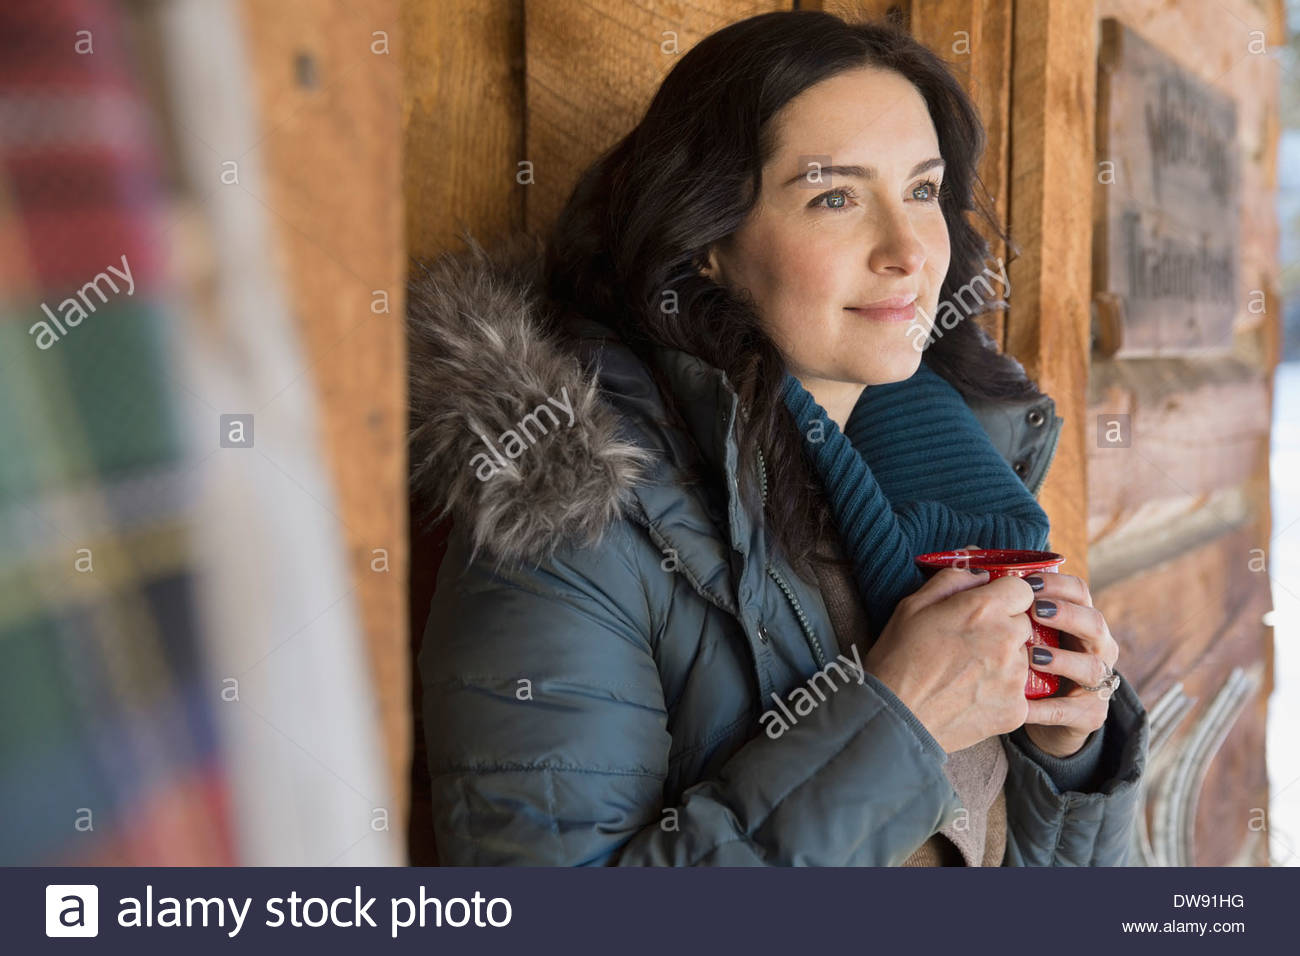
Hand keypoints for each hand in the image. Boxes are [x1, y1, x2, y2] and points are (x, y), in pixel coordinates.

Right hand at [864, 566, 1035, 753]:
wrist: (895, 719)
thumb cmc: (897, 658)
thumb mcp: (912, 606)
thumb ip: (952, 580)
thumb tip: (978, 568)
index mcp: (983, 608)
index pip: (1023, 589)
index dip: (1005, 596)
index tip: (990, 608)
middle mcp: (1006, 639)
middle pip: (1024, 623)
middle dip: (1005, 628)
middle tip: (972, 643)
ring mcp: (1014, 676)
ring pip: (1024, 658)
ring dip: (1004, 661)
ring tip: (968, 673)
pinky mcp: (1016, 709)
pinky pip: (1019, 692)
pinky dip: (1001, 693)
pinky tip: (973, 696)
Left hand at [1022, 571, 1119, 756]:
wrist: (1045, 716)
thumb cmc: (1028, 663)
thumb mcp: (1022, 632)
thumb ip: (1007, 603)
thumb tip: (973, 568)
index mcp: (1080, 620)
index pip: (1079, 592)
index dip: (1057, 584)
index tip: (1028, 583)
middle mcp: (1097, 647)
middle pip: (1094, 622)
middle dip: (1066, 613)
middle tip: (1035, 610)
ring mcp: (1098, 682)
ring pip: (1091, 667)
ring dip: (1062, 660)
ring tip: (1033, 657)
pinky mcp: (1090, 714)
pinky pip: (1070, 710)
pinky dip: (1046, 708)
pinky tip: (1024, 705)